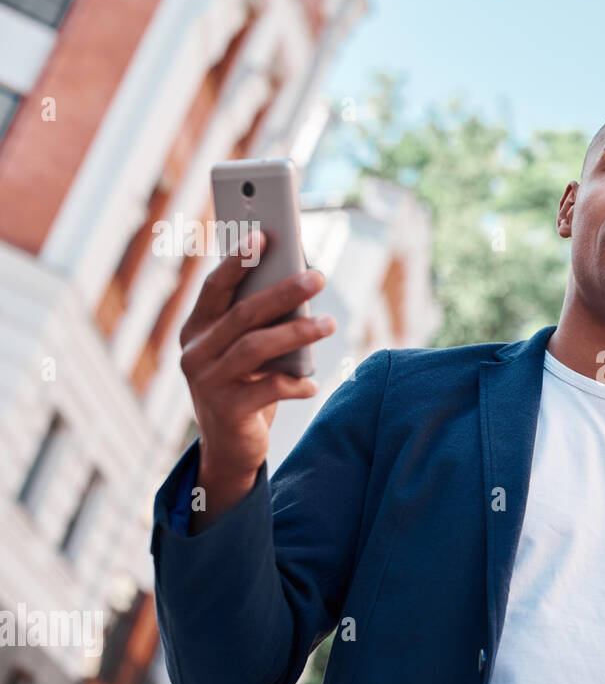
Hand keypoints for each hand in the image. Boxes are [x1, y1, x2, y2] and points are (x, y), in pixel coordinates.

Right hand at [177, 230, 334, 528]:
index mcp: (196, 330)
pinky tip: (313, 385)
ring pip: (256, 348)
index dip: (237, 261)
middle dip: (283, 292)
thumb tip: (299, 279)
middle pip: (243, 313)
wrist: (230, 447)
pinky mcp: (227, 411)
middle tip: (318, 277)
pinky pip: (268, 390)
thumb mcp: (247, 351)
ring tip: (331, 325)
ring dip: (297, 333)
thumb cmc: (246, 385)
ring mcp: (207, 382)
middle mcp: (195, 353)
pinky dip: (295, 385)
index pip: (215, 288)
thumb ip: (259, 323)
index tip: (263, 236)